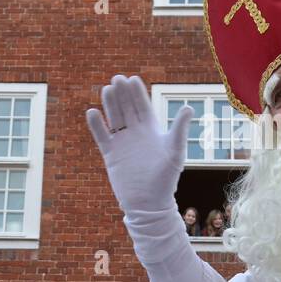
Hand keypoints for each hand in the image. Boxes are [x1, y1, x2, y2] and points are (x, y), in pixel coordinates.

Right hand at [86, 74, 193, 213]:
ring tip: (106, 89)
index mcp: (151, 130)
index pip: (142, 106)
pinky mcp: (111, 154)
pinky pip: (101, 136)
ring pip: (114, 118)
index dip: (137, 93)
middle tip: (117, 79)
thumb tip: (189, 107)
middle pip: (126, 108)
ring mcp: (122, 142)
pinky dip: (96, 125)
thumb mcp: (175, 151)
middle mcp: (136, 133)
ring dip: (110, 104)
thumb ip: (180, 129)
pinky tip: (92, 112)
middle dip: (122, 93)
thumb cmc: (166, 178)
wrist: (149, 202)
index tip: (132, 79)